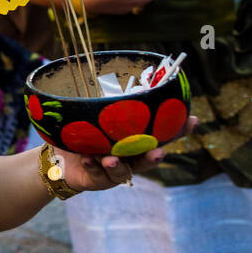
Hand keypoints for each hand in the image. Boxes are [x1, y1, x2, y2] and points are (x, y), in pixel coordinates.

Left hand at [55, 116, 197, 191]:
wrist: (59, 159)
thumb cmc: (84, 132)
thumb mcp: (95, 115)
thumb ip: (107, 103)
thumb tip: (113, 72)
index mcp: (135, 140)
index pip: (162, 136)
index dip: (179, 130)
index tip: (192, 120)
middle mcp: (129, 157)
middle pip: (147, 158)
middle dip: (153, 157)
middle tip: (158, 153)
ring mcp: (114, 170)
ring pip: (122, 172)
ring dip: (118, 165)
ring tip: (111, 159)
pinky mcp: (96, 180)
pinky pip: (96, 174)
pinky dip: (92, 166)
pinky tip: (87, 158)